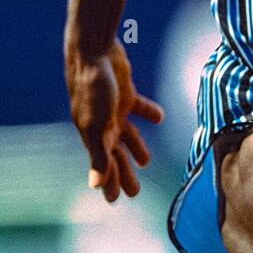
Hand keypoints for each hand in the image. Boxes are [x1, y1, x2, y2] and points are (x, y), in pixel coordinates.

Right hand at [66, 38, 163, 202]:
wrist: (94, 51)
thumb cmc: (92, 89)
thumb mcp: (96, 124)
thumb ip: (98, 155)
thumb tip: (95, 185)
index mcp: (93, 135)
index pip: (103, 166)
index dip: (110, 183)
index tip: (115, 200)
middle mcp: (103, 125)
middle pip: (116, 155)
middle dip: (124, 174)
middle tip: (134, 192)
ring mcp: (114, 109)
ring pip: (127, 135)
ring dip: (136, 148)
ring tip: (146, 162)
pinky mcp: (125, 93)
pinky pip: (139, 108)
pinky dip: (149, 114)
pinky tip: (160, 118)